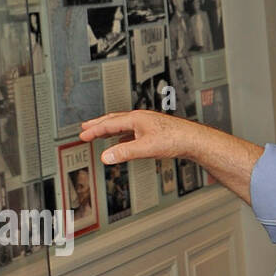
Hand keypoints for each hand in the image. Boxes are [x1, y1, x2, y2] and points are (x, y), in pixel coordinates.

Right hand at [79, 110, 198, 164]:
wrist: (192, 139)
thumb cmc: (174, 139)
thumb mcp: (145, 148)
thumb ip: (124, 153)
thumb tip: (105, 157)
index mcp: (136, 119)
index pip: (109, 124)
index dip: (94, 130)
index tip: (82, 135)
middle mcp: (140, 118)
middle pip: (113, 120)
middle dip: (98, 124)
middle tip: (85, 127)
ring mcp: (146, 124)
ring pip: (122, 125)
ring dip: (109, 129)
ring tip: (99, 132)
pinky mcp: (152, 131)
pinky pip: (131, 132)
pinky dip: (121, 136)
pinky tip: (122, 142)